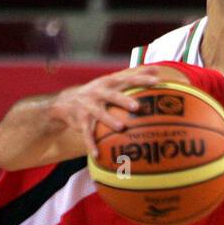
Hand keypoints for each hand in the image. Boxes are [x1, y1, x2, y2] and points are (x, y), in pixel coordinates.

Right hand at [53, 65, 176, 154]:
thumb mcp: (112, 82)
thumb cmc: (99, 92)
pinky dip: (91, 144)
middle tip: (137, 107)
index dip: (141, 79)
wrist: (66, 102)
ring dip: (109, 120)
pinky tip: (97, 155)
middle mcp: (98, 93)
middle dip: (123, 100)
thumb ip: (133, 76)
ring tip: (121, 127)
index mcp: (109, 83)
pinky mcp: (81, 120)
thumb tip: (158, 69)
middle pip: (112, 95)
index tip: (156, 81)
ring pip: (99, 114)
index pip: (127, 79)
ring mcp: (88, 107)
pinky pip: (86, 133)